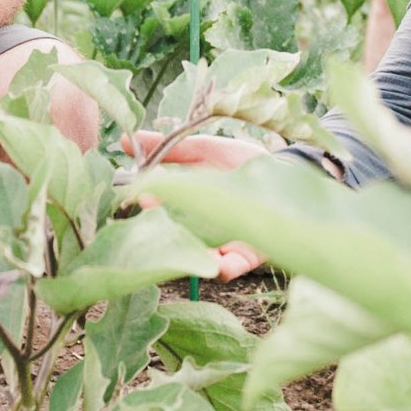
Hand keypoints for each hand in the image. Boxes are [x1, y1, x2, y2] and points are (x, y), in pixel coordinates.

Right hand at [121, 130, 271, 279]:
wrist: (282, 169)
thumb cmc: (238, 160)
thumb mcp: (201, 149)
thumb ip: (167, 148)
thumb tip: (128, 140)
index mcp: (183, 205)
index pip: (158, 212)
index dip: (148, 206)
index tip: (142, 197)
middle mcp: (198, 229)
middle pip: (174, 240)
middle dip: (164, 236)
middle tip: (162, 226)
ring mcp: (221, 245)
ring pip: (198, 260)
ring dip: (191, 257)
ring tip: (187, 250)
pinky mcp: (246, 256)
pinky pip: (232, 269)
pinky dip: (224, 269)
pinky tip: (220, 264)